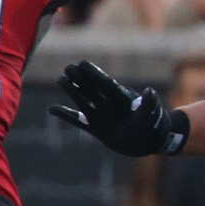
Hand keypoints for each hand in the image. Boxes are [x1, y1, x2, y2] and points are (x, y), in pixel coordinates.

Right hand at [49, 60, 188, 156]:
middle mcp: (109, 104)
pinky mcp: (96, 129)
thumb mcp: (152, 114)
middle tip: (68, 68)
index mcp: (122, 98)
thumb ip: (149, 103)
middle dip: (81, 79)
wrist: (149, 142)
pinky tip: (51, 109)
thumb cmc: (153, 125)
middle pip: (92, 89)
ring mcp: (101, 115)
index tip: (82, 63)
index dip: (94, 74)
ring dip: (73, 91)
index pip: (105, 84)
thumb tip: (150, 91)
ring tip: (60, 79)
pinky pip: (78, 121)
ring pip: (83, 100)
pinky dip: (65, 115)